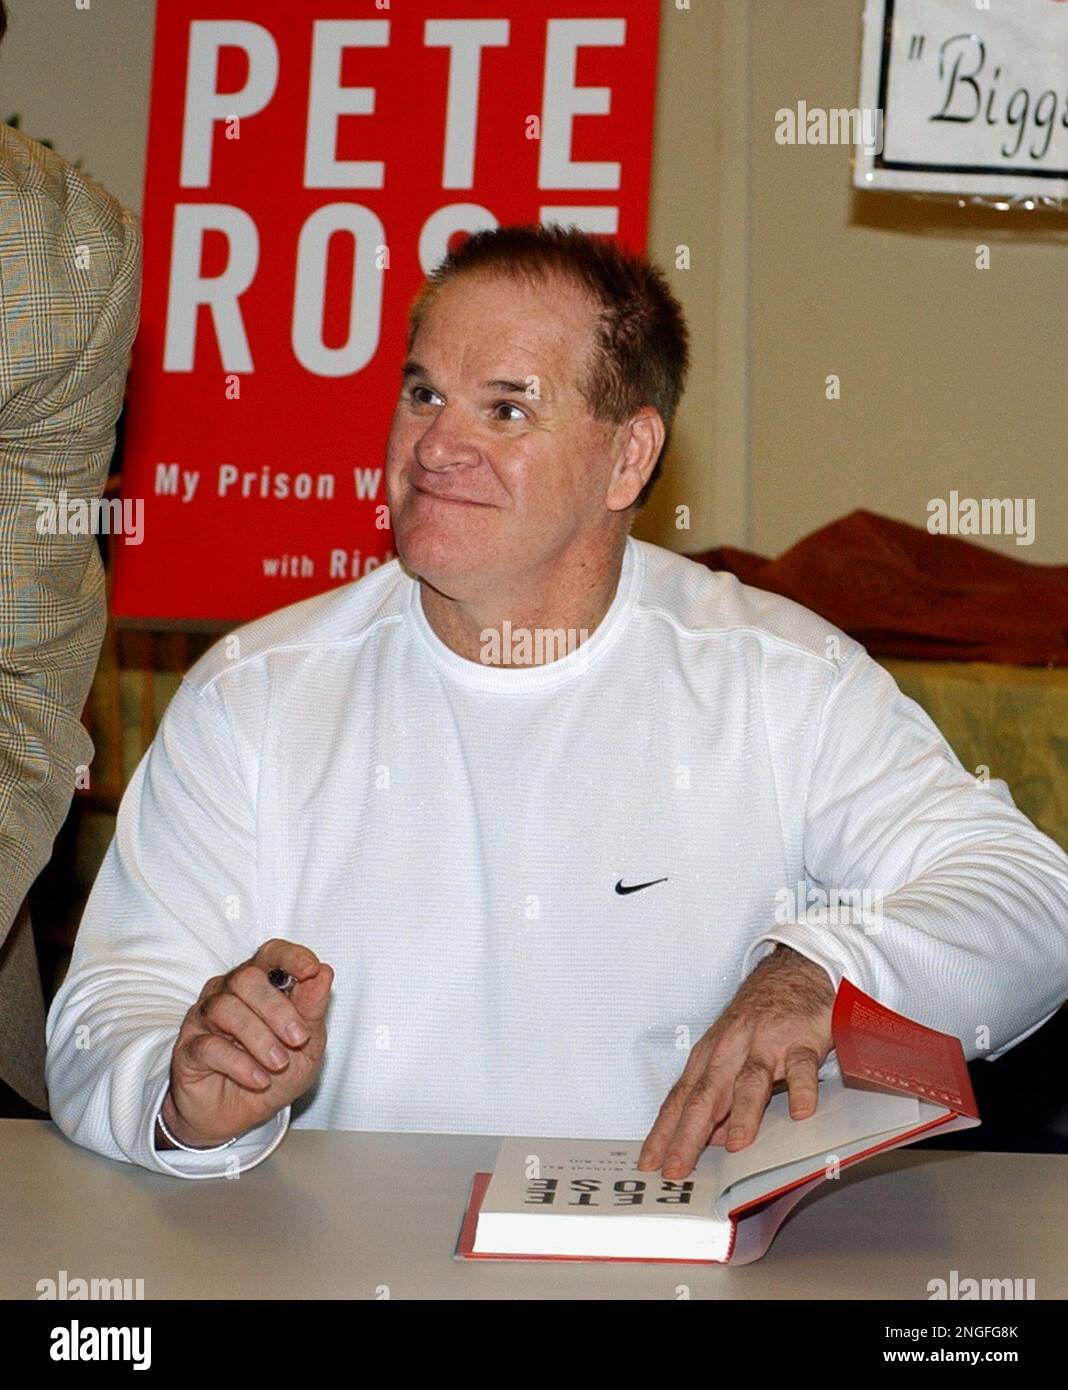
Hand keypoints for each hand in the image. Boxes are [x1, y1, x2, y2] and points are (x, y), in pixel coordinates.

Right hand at [158, 939, 333, 1148]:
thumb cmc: (276, 1072)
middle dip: (277, 1009)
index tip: (311, 971)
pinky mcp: (188, 1050)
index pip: (270, 953)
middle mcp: (228, 993)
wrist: (241, 1116)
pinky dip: (239, 1063)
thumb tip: (325, 973)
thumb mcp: (308, 1045)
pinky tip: (258, 1078)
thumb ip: (313, 1009)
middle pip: (246, 978)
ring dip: (259, 1038)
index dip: (290, 957)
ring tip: (278, 1064)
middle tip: (298, 1038)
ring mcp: (204, 1019)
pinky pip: (209, 1046)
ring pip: (225, 1009)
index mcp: (261, 984)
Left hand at [637, 945, 834, 1178]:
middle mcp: (731, 1050)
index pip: (680, 1099)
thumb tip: (707, 1139)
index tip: (650, 1163)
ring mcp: (765, 1043)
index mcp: (709, 1057)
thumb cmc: (756, 1019)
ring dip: (742, 1112)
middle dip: (689, 1133)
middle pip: (706, 1095)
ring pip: (750, 1081)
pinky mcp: (801, 1040)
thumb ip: (716, 1096)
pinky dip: (802, 1088)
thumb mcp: (728, 1054)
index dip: (664, 1132)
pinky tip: (801, 1112)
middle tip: (679, 1166)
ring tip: (736, 1144)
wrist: (792, 973)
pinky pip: (801, 1067)